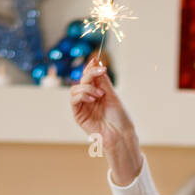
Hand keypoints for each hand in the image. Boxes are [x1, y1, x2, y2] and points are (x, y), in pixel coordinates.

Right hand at [69, 56, 142, 183]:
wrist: (120, 134)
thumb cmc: (119, 118)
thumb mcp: (112, 95)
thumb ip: (102, 80)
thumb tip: (96, 62)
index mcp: (98, 92)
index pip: (90, 77)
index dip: (91, 67)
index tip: (96, 60)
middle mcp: (89, 98)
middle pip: (82, 80)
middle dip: (90, 74)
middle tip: (101, 71)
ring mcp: (83, 106)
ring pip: (75, 89)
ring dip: (87, 88)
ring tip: (100, 95)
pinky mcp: (78, 115)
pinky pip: (73, 100)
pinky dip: (82, 96)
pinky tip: (92, 99)